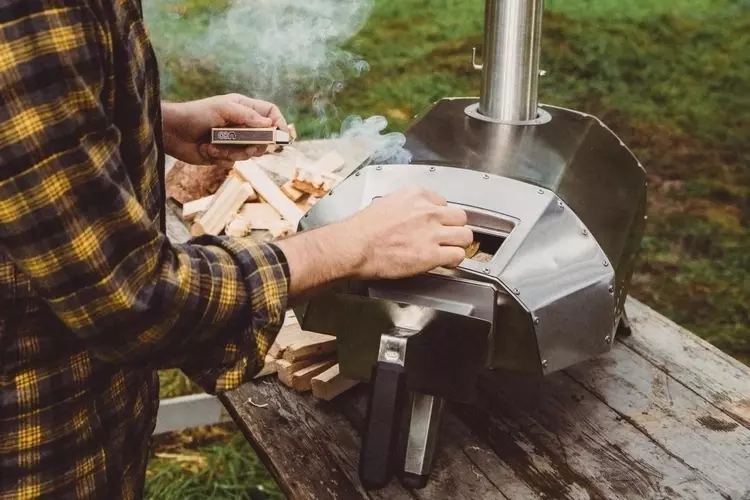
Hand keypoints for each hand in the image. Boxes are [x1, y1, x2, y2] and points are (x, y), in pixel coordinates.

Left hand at [161, 94, 287, 167]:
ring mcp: (234, 140)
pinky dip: (221, 158)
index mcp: (244, 108)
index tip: (280, 136)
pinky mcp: (224, 154)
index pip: (271, 113)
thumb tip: (270, 124)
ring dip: (233, 152)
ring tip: (214, 146)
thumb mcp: (223, 109)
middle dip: (256, 145)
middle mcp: (242, 124)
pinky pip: (234, 162)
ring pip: (250, 153)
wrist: (171, 132)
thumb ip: (248, 116)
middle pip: (265, 138)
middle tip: (247, 147)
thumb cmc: (195, 114)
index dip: (278, 123)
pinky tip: (207, 151)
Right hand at [274, 187, 472, 296]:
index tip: (436, 223)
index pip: (443, 202)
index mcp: (416, 195)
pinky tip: (445, 262)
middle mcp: (428, 211)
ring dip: (458, 244)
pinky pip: (457, 255)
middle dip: (455, 227)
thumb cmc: (362, 229)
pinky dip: (453, 260)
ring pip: (465, 236)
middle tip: (447, 236)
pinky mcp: (432, 255)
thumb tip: (410, 216)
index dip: (440, 215)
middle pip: (460, 217)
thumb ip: (405, 207)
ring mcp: (432, 233)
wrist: (355, 246)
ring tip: (449, 250)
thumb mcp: (386, 204)